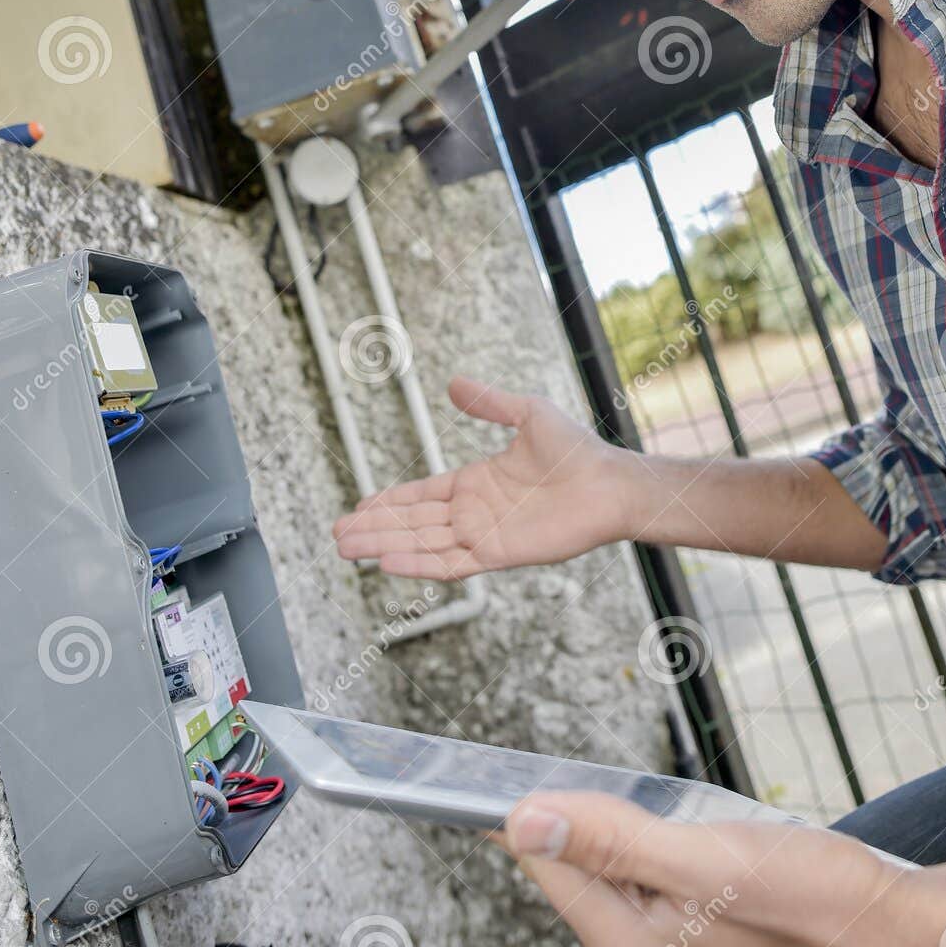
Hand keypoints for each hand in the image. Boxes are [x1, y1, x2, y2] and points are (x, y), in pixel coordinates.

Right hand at [332, 375, 639, 579]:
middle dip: (373, 527)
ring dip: (383, 545)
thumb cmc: (576, 450)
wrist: (608, 484)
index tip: (359, 505)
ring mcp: (483, 535)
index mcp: (476, 482)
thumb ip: (489, 402)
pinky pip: (449, 564)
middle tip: (336, 534)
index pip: (421, 495)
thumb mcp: (528, 413)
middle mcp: (474, 511)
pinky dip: (417, 564)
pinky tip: (387, 563)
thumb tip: (451, 382)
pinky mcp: (497, 554)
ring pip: (421, 543)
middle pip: (412, 521)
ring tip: (346, 549)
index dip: (390, 501)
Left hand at [497, 791, 945, 946]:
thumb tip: (525, 819)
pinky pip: (656, 889)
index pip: (547, 864)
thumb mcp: (705, 858)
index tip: (503, 772)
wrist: (895, 936)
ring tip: (662, 815)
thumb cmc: (815, 904)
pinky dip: (663, 857)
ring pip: (620, 876)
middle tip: (600, 783)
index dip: (527, 809)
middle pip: (580, 870)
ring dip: (629, 838)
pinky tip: (699, 842)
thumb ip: (611, 839)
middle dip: (590, 822)